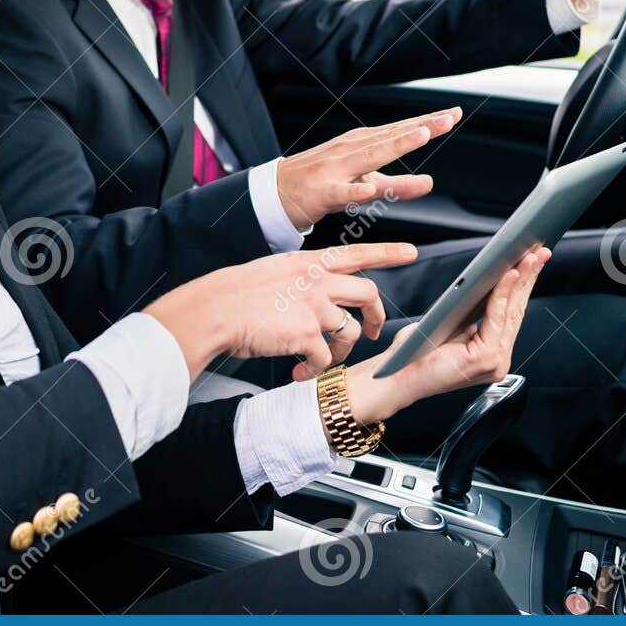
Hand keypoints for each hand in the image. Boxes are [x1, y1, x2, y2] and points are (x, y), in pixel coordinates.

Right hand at [145, 242, 418, 381]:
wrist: (216, 310)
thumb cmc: (237, 294)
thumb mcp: (274, 272)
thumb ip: (301, 278)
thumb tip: (315, 292)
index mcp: (310, 263)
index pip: (357, 254)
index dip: (386, 253)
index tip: (409, 252)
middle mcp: (318, 281)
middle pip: (367, 292)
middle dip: (375, 315)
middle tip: (371, 331)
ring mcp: (314, 307)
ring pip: (350, 331)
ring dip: (340, 351)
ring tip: (321, 360)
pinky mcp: (307, 335)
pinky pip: (325, 358)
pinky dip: (314, 370)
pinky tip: (299, 372)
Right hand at [276, 109, 460, 229]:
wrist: (277, 193)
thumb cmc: (322, 183)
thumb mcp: (364, 183)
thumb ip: (398, 185)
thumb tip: (430, 182)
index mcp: (362, 145)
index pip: (400, 131)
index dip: (428, 123)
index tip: (455, 114)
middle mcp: (351, 150)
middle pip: (391, 138)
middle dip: (420, 127)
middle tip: (448, 119)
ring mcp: (336, 169)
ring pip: (370, 157)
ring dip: (395, 145)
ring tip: (420, 136)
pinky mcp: (321, 192)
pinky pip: (340, 192)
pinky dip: (354, 189)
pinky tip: (367, 188)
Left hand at [344, 246, 550, 424]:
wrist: (396, 377)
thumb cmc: (416, 352)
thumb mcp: (450, 324)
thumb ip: (473, 311)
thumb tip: (489, 279)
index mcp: (491, 353)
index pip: (511, 314)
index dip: (523, 285)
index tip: (532, 261)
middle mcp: (498, 360)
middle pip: (517, 310)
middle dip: (529, 277)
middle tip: (539, 251)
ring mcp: (496, 361)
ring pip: (511, 312)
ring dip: (521, 280)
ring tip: (528, 256)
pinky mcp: (487, 359)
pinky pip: (497, 317)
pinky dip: (503, 292)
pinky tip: (508, 273)